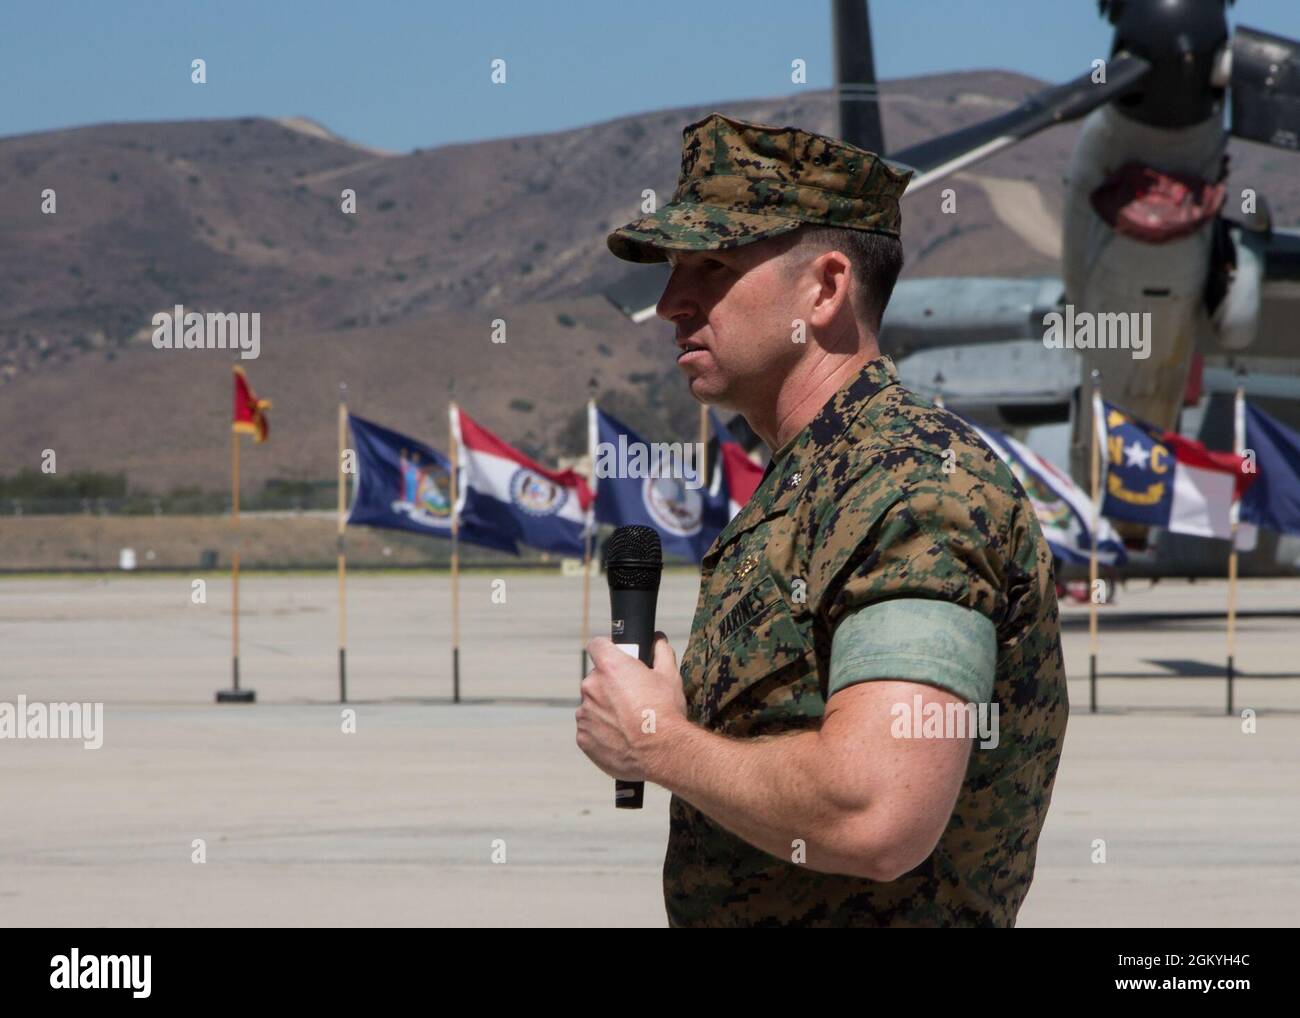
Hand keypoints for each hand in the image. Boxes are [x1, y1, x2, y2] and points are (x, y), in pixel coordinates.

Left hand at [575, 633, 687, 782]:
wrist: (662, 753)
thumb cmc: (666, 713)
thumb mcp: (670, 676)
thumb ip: (660, 652)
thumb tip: (658, 640)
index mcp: (610, 667)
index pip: (597, 645)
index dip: (607, 649)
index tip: (616, 657)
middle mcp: (591, 687)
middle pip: (595, 679)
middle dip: (610, 685)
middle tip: (631, 698)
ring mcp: (585, 713)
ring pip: (592, 705)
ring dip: (605, 710)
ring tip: (628, 723)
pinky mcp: (583, 737)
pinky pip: (589, 729)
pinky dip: (601, 732)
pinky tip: (621, 738)